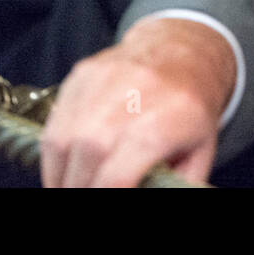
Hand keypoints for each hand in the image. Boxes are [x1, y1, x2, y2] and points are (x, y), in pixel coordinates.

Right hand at [39, 17, 236, 186]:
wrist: (184, 51)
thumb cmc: (191, 107)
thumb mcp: (199, 153)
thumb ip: (172, 184)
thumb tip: (147, 203)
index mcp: (166, 122)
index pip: (117, 174)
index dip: (102, 195)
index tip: (98, 200)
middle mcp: (132, 95)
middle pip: (86, 155)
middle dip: (77, 187)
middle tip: (80, 196)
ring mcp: (104, 79)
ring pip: (62, 139)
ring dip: (58, 173)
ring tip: (66, 186)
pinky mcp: (84, 73)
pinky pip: (56, 120)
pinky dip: (54, 149)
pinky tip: (63, 164)